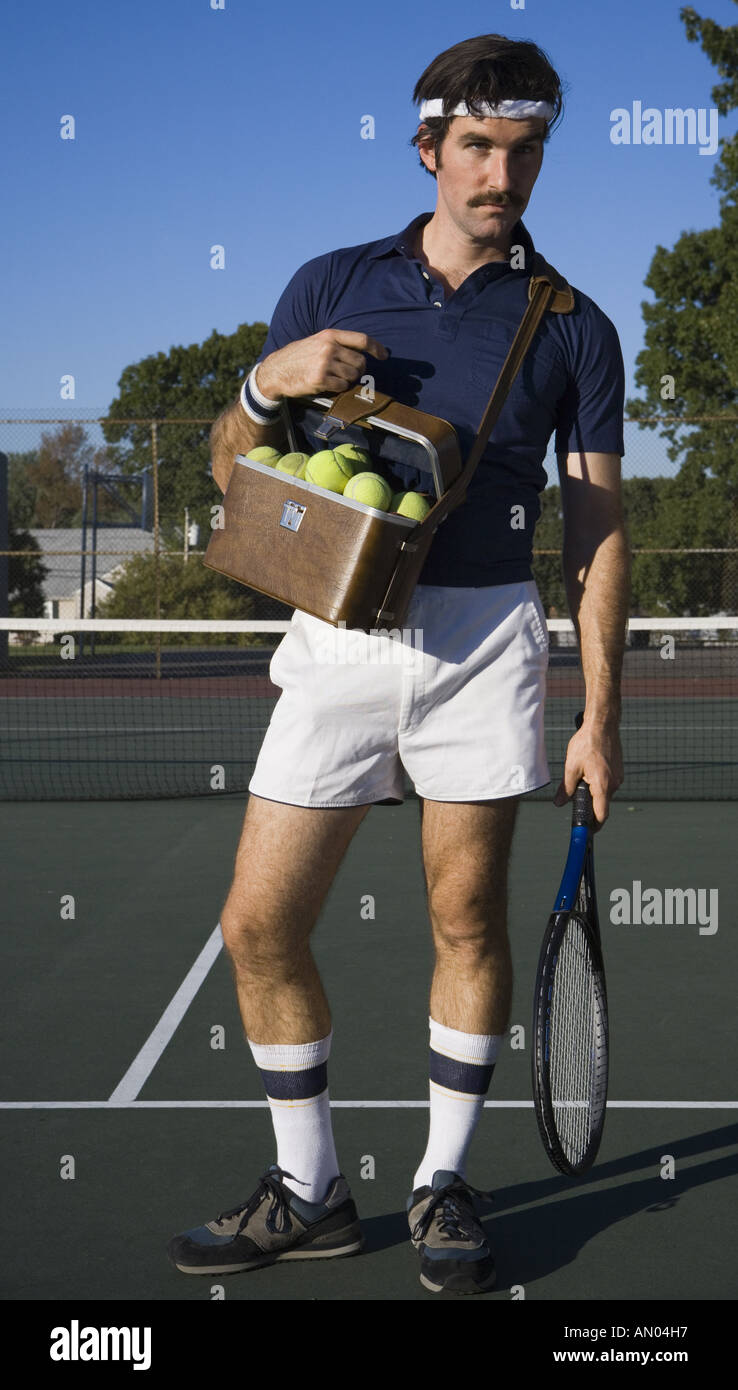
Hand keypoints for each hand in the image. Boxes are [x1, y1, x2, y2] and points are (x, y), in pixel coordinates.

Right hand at [256, 329, 388, 399]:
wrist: (276, 370)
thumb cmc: (299, 357)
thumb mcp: (316, 342)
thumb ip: (337, 344)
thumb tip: (362, 356)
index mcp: (329, 335)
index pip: (361, 339)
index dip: (376, 348)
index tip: (384, 355)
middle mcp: (329, 347)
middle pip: (360, 362)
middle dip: (357, 370)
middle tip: (347, 373)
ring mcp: (325, 363)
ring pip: (352, 376)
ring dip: (347, 380)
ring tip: (333, 378)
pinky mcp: (320, 379)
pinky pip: (342, 386)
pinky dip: (338, 388)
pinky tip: (327, 384)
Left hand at [553, 716, 623, 826]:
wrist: (603, 724)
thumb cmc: (587, 743)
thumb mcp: (571, 767)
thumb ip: (566, 788)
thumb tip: (559, 803)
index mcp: (602, 786)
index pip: (601, 815)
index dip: (594, 826)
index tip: (586, 831)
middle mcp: (614, 784)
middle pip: (601, 804)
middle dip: (589, 804)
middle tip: (575, 796)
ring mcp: (618, 777)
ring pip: (604, 793)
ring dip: (593, 791)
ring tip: (581, 774)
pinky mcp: (619, 771)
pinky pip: (608, 783)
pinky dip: (598, 782)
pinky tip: (589, 768)